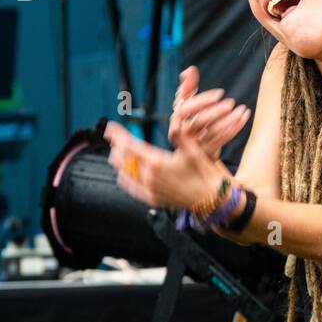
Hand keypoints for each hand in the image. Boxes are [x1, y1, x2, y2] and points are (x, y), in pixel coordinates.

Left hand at [105, 119, 229, 210]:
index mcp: (157, 163)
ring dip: (119, 162)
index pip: (131, 147)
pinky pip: (131, 187)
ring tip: (117, 153)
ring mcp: (149, 190)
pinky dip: (125, 178)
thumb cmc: (203, 173)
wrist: (210, 198)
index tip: (111, 128)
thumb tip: (173, 122)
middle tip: (114, 139)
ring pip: (125, 173)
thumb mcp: (193, 151)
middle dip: (117, 147)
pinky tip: (124, 173)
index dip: (119, 136)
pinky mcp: (152, 199)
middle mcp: (149, 177)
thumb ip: (180, 136)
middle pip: (123, 159)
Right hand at [168, 66, 250, 158]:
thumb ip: (187, 88)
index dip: (202, 101)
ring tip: (241, 110)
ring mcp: (195, 146)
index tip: (220, 93)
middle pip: (197, 123)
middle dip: (215, 112)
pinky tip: (243, 118)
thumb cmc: (188, 124)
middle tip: (231, 103)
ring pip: (211, 133)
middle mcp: (182, 135)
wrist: (189, 155)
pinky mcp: (207, 153)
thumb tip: (190, 70)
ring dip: (229, 121)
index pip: (185, 110)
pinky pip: (221, 141)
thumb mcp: (185, 107)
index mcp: (175, 120)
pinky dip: (234, 129)